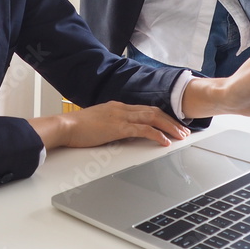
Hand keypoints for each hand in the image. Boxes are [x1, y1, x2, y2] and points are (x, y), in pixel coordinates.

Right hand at [27, 101, 190, 149]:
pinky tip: (165, 141)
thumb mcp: (97, 123)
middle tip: (183, 130)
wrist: (65, 126)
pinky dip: (157, 135)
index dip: (161, 116)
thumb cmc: (77, 127)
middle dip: (171, 121)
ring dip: (170, 127)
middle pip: (153, 111)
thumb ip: (110, 124)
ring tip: (181, 135)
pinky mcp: (119, 127)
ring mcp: (121, 116)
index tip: (171, 123)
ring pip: (153, 118)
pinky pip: (143, 130)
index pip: (145, 109)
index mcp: (117, 107)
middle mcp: (122, 108)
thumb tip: (119, 133)